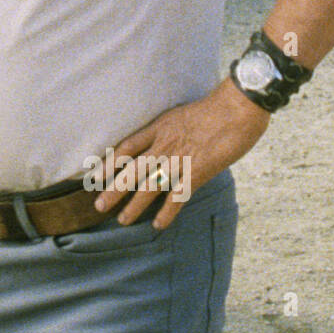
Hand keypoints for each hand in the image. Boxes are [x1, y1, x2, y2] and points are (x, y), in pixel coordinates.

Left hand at [92, 79, 268, 229]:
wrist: (238, 107)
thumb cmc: (216, 108)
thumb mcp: (182, 115)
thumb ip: (171, 130)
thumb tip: (165, 142)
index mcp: (159, 128)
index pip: (126, 147)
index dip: (109, 162)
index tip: (95, 176)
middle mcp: (163, 145)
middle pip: (131, 170)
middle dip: (114, 189)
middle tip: (99, 206)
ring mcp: (179, 160)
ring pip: (149, 186)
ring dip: (134, 205)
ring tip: (122, 220)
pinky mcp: (197, 172)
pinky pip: (177, 196)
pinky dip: (167, 212)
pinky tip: (157, 225)